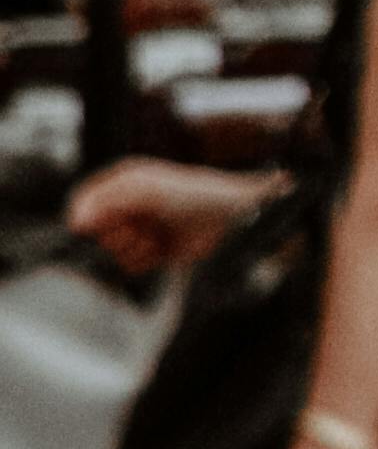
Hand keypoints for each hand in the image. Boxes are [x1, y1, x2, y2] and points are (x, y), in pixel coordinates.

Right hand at [67, 156, 269, 276]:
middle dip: (117, 233)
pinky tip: (161, 249)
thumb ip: (108, 200)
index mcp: (123, 183)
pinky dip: (144, 260)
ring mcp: (140, 230)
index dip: (85, 216)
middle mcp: (128, 206)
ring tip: (154, 236)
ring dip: (133, 248)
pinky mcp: (152, 252)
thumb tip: (76, 220)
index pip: (85, 201)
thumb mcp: (146, 189)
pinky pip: (130, 266)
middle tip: (139, 226)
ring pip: (112, 251)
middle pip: (96, 231)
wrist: (230, 220)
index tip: (91, 226)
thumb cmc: (193, 195)